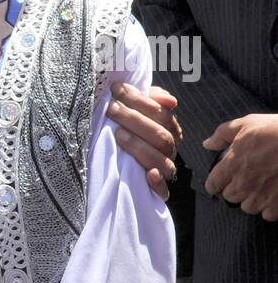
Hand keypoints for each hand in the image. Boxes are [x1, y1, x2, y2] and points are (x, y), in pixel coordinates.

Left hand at [107, 83, 179, 201]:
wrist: (116, 173)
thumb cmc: (126, 134)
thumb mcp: (136, 113)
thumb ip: (150, 100)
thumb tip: (170, 100)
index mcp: (169, 131)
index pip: (162, 114)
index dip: (140, 101)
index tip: (117, 90)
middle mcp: (169, 150)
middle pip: (160, 135)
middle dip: (135, 120)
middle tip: (112, 109)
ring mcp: (164, 171)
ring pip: (159, 159)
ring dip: (139, 146)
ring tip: (118, 134)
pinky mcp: (156, 192)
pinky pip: (162, 191)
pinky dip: (157, 183)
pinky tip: (150, 175)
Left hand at [202, 113, 277, 218]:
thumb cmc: (276, 130)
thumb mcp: (248, 123)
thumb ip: (223, 134)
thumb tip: (207, 144)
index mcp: (232, 165)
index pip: (213, 185)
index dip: (216, 183)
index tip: (222, 181)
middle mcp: (244, 184)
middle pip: (230, 197)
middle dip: (236, 189)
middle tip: (248, 179)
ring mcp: (262, 196)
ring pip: (248, 207)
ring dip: (253, 200)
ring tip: (263, 187)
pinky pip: (268, 214)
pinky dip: (270, 207)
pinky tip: (276, 195)